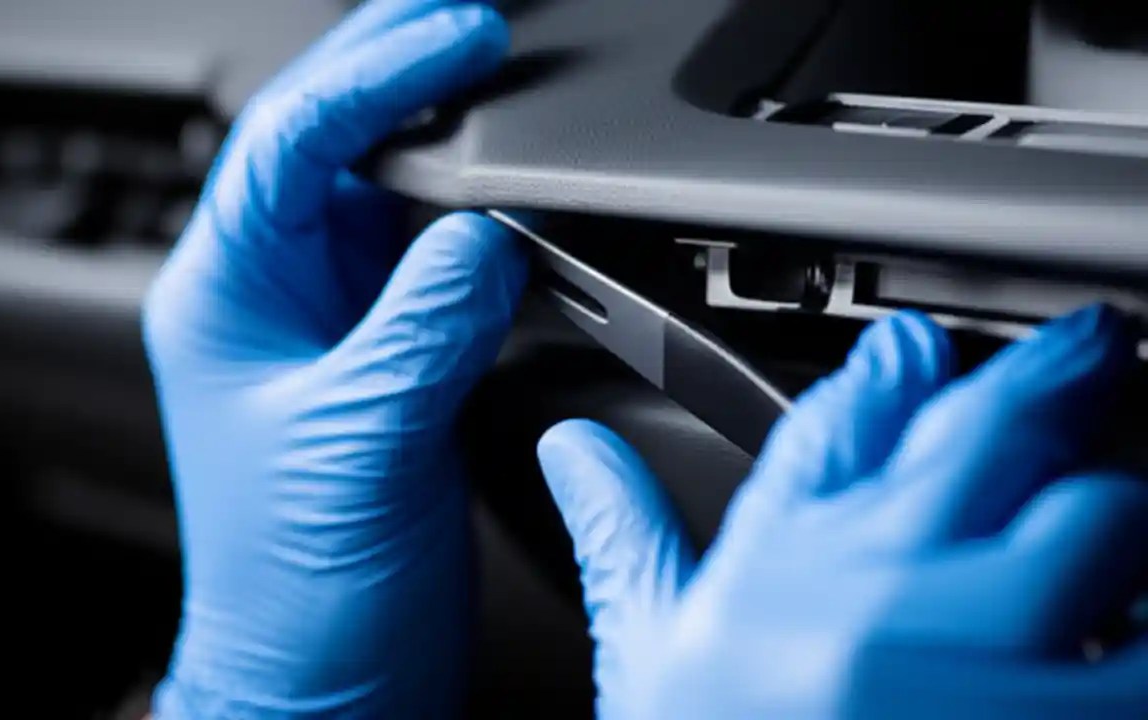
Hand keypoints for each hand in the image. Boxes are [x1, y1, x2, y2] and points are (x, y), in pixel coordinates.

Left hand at [142, 2, 525, 716]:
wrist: (327, 676)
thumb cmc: (297, 585)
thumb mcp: (359, 438)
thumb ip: (425, 322)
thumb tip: (486, 236)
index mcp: (228, 296)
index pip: (291, 142)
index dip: (373, 75)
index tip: (455, 39)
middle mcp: (279, 300)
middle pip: (335, 151)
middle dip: (401, 83)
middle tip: (476, 32)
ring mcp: (339, 330)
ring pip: (393, 206)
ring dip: (451, 159)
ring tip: (507, 106)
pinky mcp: (395, 368)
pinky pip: (442, 272)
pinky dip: (487, 238)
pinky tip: (523, 219)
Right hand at [539, 307, 1147, 718]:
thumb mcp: (655, 663)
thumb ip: (623, 534)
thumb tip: (568, 449)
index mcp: (778, 566)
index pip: (844, 414)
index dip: (900, 362)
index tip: (927, 346)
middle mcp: (879, 595)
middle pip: (992, 429)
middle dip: (1058, 374)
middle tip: (1093, 351)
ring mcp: (988, 667)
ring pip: (1104, 515)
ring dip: (1116, 503)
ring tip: (1106, 507)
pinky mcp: (1063, 719)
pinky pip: (1143, 637)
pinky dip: (1140, 613)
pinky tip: (1116, 623)